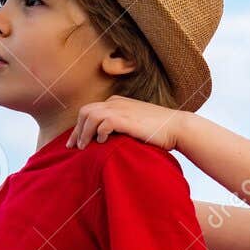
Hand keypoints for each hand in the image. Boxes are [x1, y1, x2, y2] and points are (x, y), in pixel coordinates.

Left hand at [67, 96, 185, 150]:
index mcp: (116, 102)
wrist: (176, 127)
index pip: (89, 111)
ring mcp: (120, 109)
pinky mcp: (126, 119)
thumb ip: (119, 127)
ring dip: (84, 133)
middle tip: (73, 147)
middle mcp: (115, 103)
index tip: (75, 142)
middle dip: (77, 130)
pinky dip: (98, 133)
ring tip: (83, 147)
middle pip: (85, 112)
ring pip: (90, 116)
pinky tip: (101, 142)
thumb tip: (103, 140)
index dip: (79, 126)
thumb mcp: (134, 124)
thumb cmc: (157, 130)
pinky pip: (102, 123)